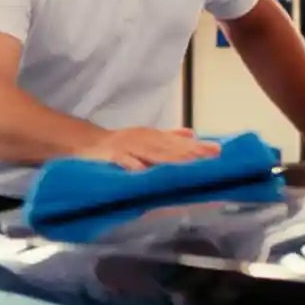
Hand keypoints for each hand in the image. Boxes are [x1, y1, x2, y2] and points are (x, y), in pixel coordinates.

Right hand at [76, 127, 220, 170]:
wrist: (86, 143)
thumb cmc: (120, 143)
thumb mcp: (146, 136)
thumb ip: (168, 136)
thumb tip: (193, 133)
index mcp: (151, 135)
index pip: (178, 142)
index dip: (198, 147)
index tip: (219, 151)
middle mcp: (142, 139)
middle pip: (169, 147)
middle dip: (190, 153)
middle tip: (210, 158)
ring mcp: (126, 147)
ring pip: (151, 153)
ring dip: (169, 158)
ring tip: (188, 164)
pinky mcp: (111, 156)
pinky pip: (123, 161)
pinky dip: (133, 165)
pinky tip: (144, 171)